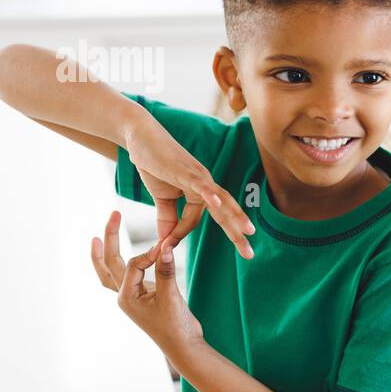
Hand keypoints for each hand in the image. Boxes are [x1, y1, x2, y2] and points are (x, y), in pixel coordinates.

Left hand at [90, 211, 203, 358]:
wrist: (183, 346)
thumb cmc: (176, 326)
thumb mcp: (171, 297)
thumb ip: (165, 271)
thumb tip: (164, 245)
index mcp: (126, 297)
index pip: (134, 264)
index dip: (151, 254)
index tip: (168, 247)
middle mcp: (124, 296)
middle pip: (109, 263)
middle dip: (110, 238)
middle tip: (114, 214)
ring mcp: (132, 297)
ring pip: (111, 271)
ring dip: (104, 254)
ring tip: (96, 238)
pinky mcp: (142, 297)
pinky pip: (126, 277)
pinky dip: (122, 265)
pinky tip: (121, 257)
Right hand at [123, 112, 254, 257]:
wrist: (141, 137)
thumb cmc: (153, 164)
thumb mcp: (160, 197)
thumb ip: (167, 218)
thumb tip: (166, 242)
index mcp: (200, 193)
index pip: (193, 221)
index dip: (178, 235)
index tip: (165, 247)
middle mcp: (205, 185)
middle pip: (224, 213)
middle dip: (237, 234)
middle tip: (250, 254)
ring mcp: (198, 177)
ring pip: (220, 201)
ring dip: (235, 217)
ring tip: (248, 232)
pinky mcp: (187, 170)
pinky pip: (201, 185)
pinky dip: (210, 195)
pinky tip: (217, 204)